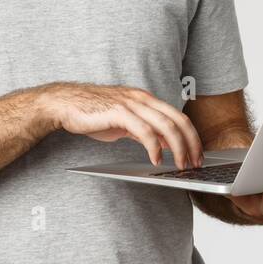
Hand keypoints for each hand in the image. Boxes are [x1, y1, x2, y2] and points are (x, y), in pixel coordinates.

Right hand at [43, 83, 202, 167]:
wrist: (65, 104)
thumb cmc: (93, 113)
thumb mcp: (125, 122)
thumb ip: (145, 130)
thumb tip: (166, 143)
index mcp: (146, 99)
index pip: (179, 116)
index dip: (192, 136)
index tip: (197, 154)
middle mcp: (142, 98)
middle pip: (178, 120)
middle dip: (191, 144)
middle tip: (195, 163)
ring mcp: (132, 104)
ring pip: (166, 125)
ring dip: (178, 148)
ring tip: (179, 165)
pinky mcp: (120, 112)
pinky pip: (145, 131)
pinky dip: (155, 148)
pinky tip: (156, 160)